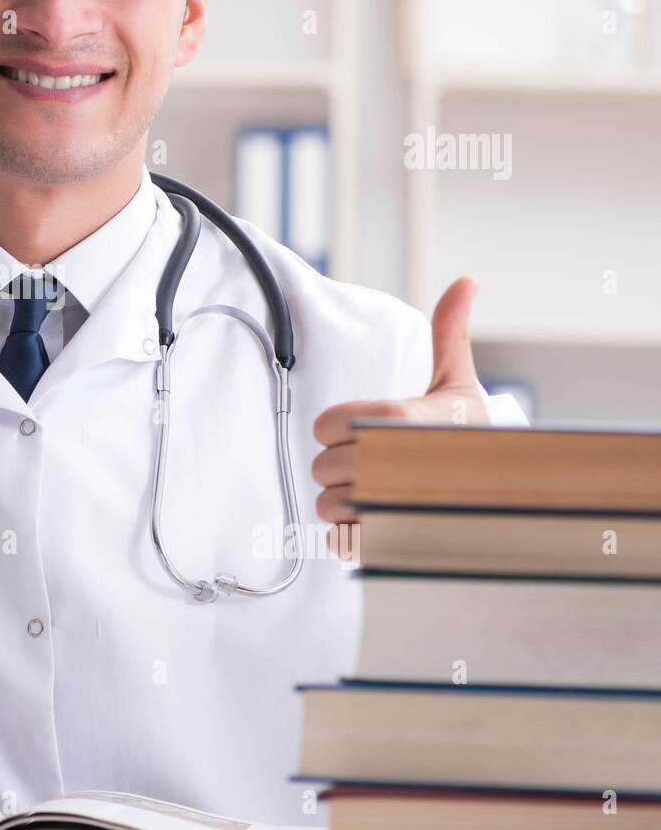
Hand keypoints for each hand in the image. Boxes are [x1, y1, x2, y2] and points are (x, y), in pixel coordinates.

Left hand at [311, 277, 487, 559]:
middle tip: (371, 462)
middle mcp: (397, 468)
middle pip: (323, 466)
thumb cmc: (471, 438)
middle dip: (340, 464)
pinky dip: (348, 535)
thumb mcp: (459, 384)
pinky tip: (374, 520)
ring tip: (375, 492)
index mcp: (407, 423)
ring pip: (328, 506)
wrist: (505, 499)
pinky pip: (339, 543)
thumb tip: (465, 282)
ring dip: (341, 500)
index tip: (356, 430)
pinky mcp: (389, 548)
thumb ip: (449, 335)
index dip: (335, 427)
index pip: (332, 424)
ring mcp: (393, 511)